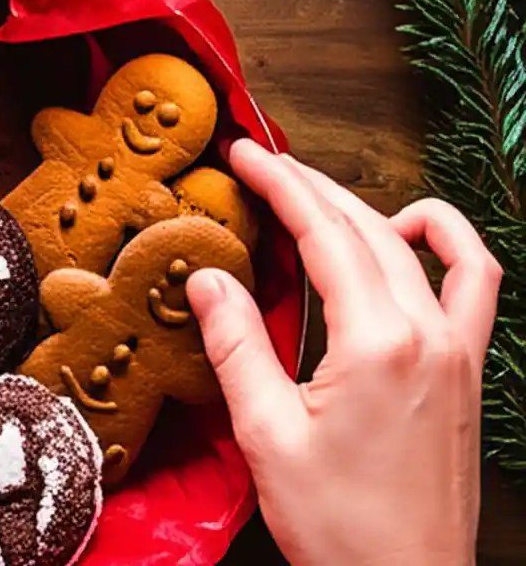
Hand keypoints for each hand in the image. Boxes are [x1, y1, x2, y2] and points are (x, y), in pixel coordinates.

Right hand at [187, 139, 498, 565]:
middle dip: (313, 187)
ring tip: (324, 197)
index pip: (326, 235)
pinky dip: (446, 245)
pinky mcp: (466, 373)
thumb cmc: (341, 526)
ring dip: (372, 207)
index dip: (281, 186)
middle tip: (264, 165)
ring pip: (421, 246)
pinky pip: (474, 283)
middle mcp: (429, 335)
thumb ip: (237, 346)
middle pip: (370, 228)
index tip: (246, 156)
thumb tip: (207, 279)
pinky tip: (410, 240)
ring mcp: (458, 352)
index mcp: (377, 344)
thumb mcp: (267, 435)